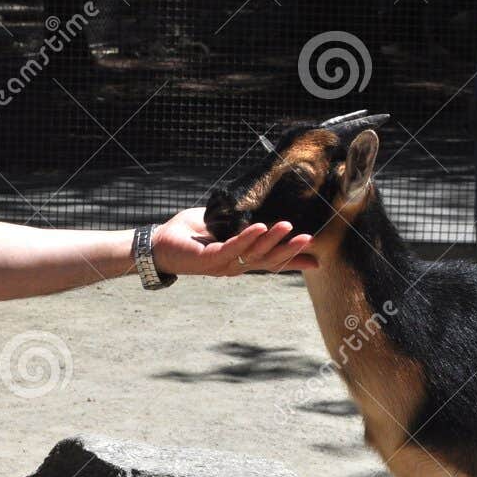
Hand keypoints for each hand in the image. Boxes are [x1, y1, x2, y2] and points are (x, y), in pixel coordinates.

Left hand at [151, 207, 316, 276]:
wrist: (159, 243)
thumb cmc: (190, 233)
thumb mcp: (223, 226)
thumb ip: (242, 224)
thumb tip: (263, 211)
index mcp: (241, 258)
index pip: (272, 261)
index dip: (293, 261)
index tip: (317, 260)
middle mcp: (236, 265)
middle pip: (269, 260)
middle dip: (290, 250)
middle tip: (310, 238)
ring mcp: (223, 264)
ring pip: (254, 254)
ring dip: (273, 240)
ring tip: (289, 226)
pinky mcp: (209, 259)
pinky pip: (233, 247)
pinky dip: (247, 237)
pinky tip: (261, 227)